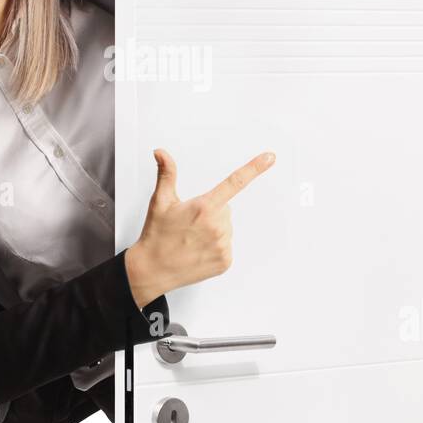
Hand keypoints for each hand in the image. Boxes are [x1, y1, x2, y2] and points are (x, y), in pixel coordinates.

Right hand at [124, 148, 276, 306]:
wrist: (152, 270)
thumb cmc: (156, 234)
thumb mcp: (160, 201)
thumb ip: (166, 173)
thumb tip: (160, 152)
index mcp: (203, 207)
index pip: (235, 182)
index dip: (254, 168)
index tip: (270, 157)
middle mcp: (217, 226)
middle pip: (224, 209)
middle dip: (210, 212)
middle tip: (188, 224)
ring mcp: (223, 245)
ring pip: (226, 227)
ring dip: (213, 230)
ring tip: (191, 240)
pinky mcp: (225, 261)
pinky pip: (226, 245)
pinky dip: (215, 246)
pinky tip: (198, 251)